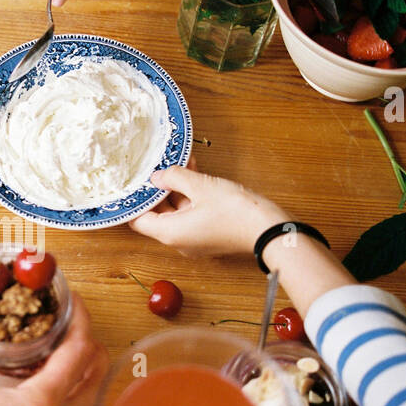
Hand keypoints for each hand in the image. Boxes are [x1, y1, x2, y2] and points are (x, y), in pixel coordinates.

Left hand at [129, 166, 285, 255]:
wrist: (269, 230)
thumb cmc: (236, 212)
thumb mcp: (201, 186)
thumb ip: (175, 177)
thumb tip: (158, 176)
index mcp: (170, 232)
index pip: (138, 220)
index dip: (136, 201)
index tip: (136, 181)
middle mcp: (178, 241)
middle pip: (157, 215)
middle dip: (158, 190)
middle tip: (159, 167)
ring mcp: (194, 240)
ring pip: (177, 212)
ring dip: (177, 189)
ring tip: (180, 164)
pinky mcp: (208, 236)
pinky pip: (192, 215)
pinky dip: (191, 197)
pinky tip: (195, 173)